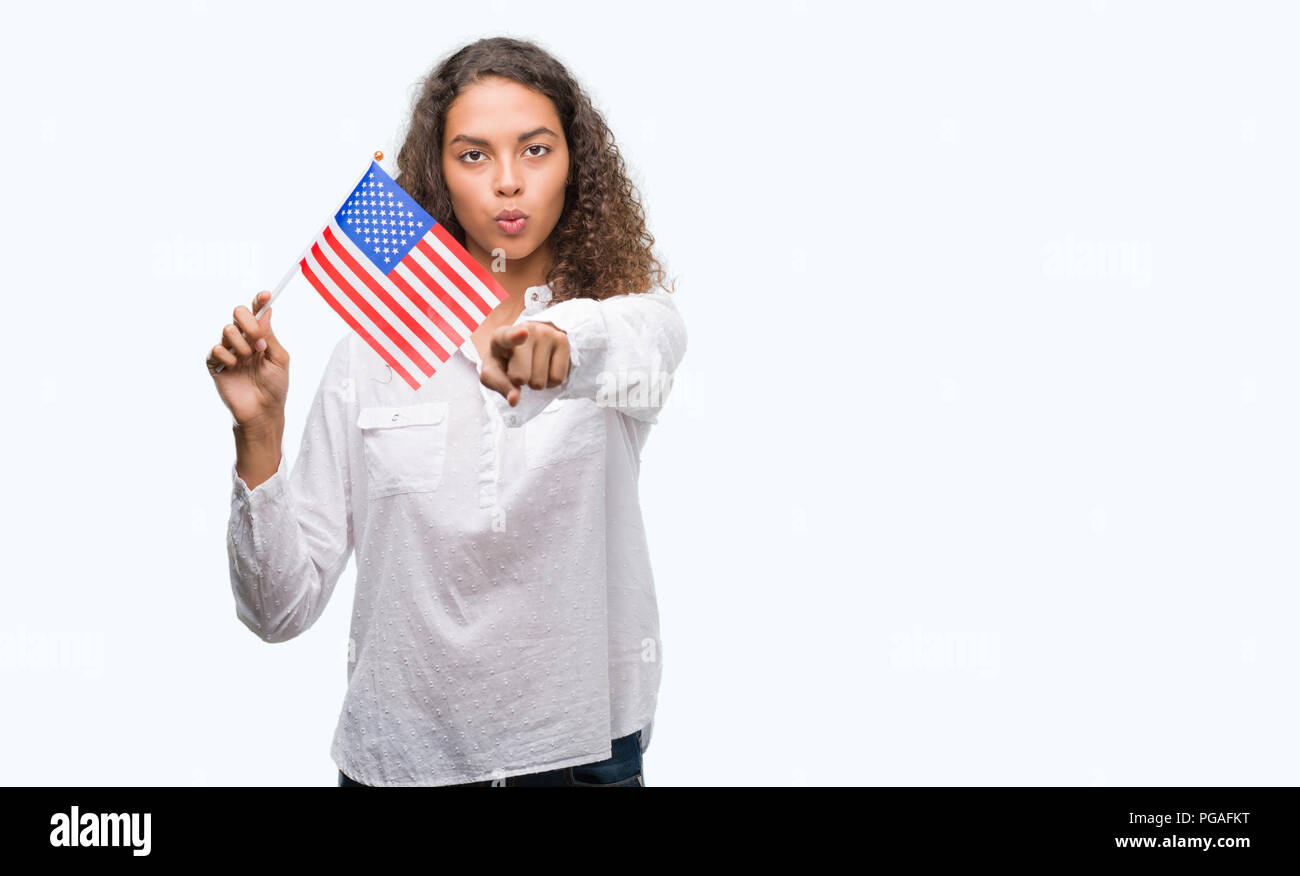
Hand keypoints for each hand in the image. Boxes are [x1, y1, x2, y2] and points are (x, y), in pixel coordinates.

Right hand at [205, 290, 289, 429]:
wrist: (263, 411)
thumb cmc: (275, 386)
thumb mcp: (279, 359)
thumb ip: (270, 335)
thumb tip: (266, 312)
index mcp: (260, 337)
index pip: (257, 313)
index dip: (259, 302)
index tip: (266, 295)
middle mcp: (243, 341)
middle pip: (238, 313)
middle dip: (248, 323)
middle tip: (258, 340)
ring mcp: (229, 351)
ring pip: (227, 330)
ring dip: (241, 345)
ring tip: (248, 361)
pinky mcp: (215, 364)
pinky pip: (216, 349)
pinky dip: (228, 357)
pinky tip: (234, 369)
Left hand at [479, 321, 569, 405]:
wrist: (527, 346)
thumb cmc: (505, 361)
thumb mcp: (493, 373)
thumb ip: (500, 386)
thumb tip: (515, 400)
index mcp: (502, 336)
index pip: (508, 337)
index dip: (515, 336)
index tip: (523, 334)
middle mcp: (527, 329)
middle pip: (522, 377)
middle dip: (520, 382)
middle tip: (520, 368)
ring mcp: (547, 333)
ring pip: (540, 381)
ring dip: (536, 383)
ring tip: (533, 367)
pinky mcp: (563, 340)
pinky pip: (558, 378)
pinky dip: (551, 382)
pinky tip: (546, 369)